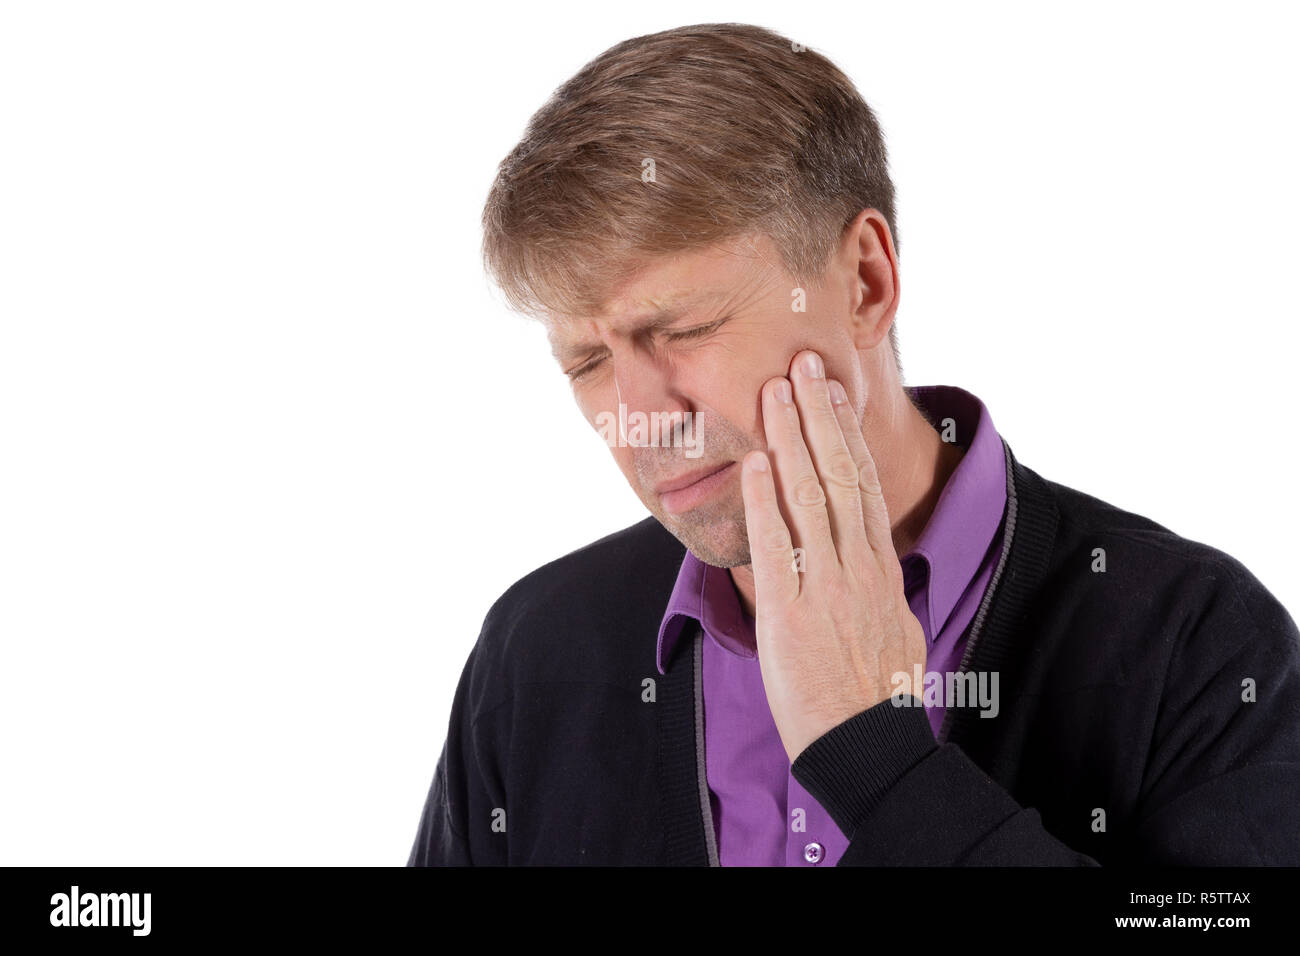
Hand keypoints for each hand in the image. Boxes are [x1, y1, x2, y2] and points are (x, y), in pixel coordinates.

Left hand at [740, 349, 927, 763]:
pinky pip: (777, 546)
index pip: (863, 484)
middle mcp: (858, 566)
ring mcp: (827, 586)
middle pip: (840, 475)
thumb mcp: (895, 629)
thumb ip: (878, 589)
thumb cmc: (877, 694)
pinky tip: (756, 461)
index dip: (846, 434)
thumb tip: (874, 565)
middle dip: (820, 415)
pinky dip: (765, 500)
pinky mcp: (792, 614)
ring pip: (811, 497)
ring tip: (776, 390)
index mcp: (880, 567)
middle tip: (804, 363)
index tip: (834, 392)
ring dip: (791, 439)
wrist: (868, 746)